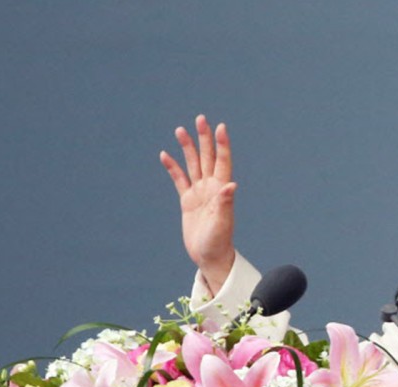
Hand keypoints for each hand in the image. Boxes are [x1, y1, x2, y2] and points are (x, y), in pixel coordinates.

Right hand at [160, 114, 236, 293]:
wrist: (209, 256)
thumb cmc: (219, 242)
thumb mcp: (222, 223)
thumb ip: (226, 203)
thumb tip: (231, 185)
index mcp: (221, 190)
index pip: (222, 161)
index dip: (222, 144)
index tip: (220, 127)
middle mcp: (211, 187)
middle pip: (207, 157)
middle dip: (204, 138)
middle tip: (200, 119)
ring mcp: (199, 193)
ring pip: (192, 165)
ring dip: (187, 148)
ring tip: (180, 130)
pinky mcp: (187, 201)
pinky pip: (179, 180)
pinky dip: (172, 168)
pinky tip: (165, 155)